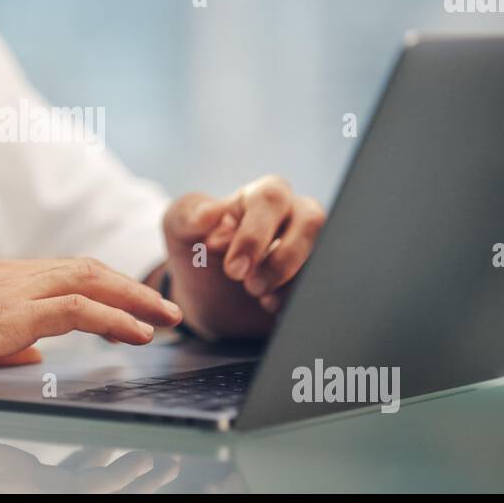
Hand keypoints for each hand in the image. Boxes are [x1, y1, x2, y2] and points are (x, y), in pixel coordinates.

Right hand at [0, 258, 182, 397]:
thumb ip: (8, 342)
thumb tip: (39, 354)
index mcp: (1, 277)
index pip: (68, 273)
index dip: (108, 286)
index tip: (136, 303)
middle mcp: (11, 274)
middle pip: (88, 269)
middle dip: (133, 288)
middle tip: (166, 309)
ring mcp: (12, 290)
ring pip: (91, 282)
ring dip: (135, 300)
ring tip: (166, 319)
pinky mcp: (11, 315)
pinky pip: (77, 310)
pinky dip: (114, 318)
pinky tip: (136, 332)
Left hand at [162, 176, 325, 339]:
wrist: (204, 298)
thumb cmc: (195, 250)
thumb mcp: (179, 228)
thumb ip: (189, 215)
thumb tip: (211, 212)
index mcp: (260, 196)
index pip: (272, 197)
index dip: (255, 232)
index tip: (233, 269)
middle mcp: (292, 216)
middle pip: (311, 220)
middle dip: (282, 257)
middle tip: (249, 285)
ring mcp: (308, 248)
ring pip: (324, 253)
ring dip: (292, 280)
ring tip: (259, 296)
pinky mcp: (313, 278)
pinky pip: (323, 283)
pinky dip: (299, 298)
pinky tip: (272, 306)